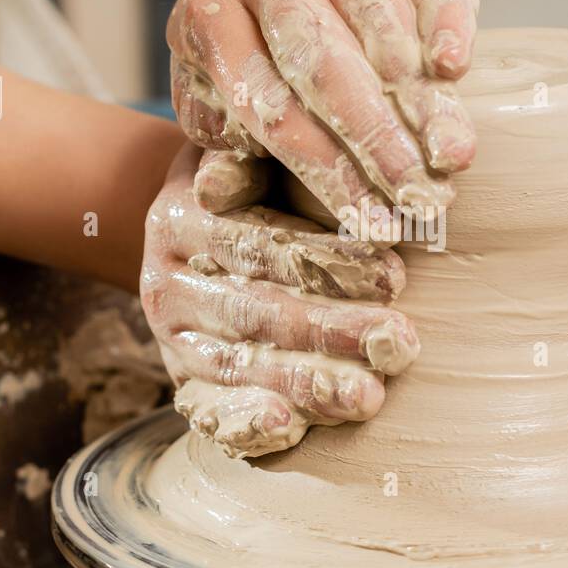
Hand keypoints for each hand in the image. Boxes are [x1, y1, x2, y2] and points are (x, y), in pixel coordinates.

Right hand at [140, 143, 419, 457]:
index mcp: (183, 217)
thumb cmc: (252, 188)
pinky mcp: (180, 380)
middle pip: (258, 310)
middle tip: (399, 342)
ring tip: (369, 397)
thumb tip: (280, 139)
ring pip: (240, 365)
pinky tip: (286, 428)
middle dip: (334, 330)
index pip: (262, 241)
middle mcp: (167, 279)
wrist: (186, 231)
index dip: (331, 260)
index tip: (397, 275)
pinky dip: (244, 423)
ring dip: (307, 384)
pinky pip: (208, 409)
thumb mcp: (252, 161)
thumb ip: (268, 160)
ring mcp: (171, 336)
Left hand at [167, 0, 477, 222]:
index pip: (268, 109)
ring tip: (452, 159)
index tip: (370, 226)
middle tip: (418, 205)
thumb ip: (225, 119)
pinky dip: (443, 19)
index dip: (324, 173)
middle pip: (321, 70)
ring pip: (375, 23)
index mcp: (207, 13)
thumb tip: (221, 195)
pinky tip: (455, 68)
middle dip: (375, 148)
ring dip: (418, 100)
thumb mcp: (228, 49)